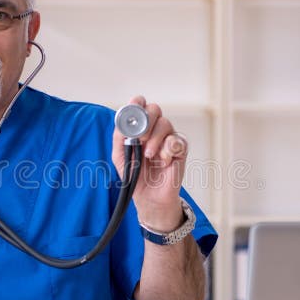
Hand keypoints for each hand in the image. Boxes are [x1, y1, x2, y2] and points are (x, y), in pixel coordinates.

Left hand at [112, 96, 187, 231]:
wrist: (148, 196)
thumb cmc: (134, 175)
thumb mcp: (119, 156)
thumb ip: (119, 137)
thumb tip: (123, 121)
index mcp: (139, 127)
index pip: (140, 105)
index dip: (137, 103)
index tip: (133, 108)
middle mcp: (154, 129)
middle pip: (154, 109)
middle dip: (146, 121)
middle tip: (139, 139)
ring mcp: (168, 138)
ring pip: (165, 123)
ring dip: (155, 138)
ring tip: (148, 155)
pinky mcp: (180, 149)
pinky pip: (177, 139)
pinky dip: (167, 149)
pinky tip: (163, 161)